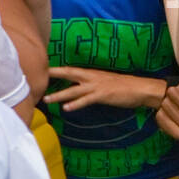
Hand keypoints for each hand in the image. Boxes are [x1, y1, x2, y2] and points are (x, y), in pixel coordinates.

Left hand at [44, 67, 164, 111]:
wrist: (142, 88)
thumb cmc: (127, 86)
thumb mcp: (107, 82)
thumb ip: (94, 84)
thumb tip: (83, 89)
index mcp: (93, 73)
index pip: (71, 70)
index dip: (56, 70)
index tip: (42, 70)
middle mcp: (92, 77)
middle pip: (68, 74)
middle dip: (52, 75)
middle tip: (36, 78)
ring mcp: (97, 86)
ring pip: (73, 90)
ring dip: (59, 95)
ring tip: (46, 100)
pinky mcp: (103, 95)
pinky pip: (86, 100)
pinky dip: (75, 104)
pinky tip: (66, 108)